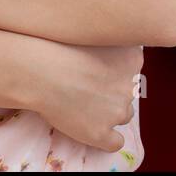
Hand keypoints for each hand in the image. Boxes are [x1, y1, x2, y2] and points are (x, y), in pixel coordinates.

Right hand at [19, 39, 143, 152]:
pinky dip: (107, 138)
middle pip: (129, 91)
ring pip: (124, 115)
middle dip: (113, 90)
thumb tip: (113, 48)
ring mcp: (117, 111)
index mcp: (132, 58)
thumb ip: (111, 41)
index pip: (133, 67)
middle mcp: (131, 85)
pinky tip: (93, 130)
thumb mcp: (95, 32)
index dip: (115, 69)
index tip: (96, 67)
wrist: (41, 70)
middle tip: (88, 85)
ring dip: (110, 112)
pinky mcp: (101, 133)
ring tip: (85, 104)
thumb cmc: (61, 44)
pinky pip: (115, 142)